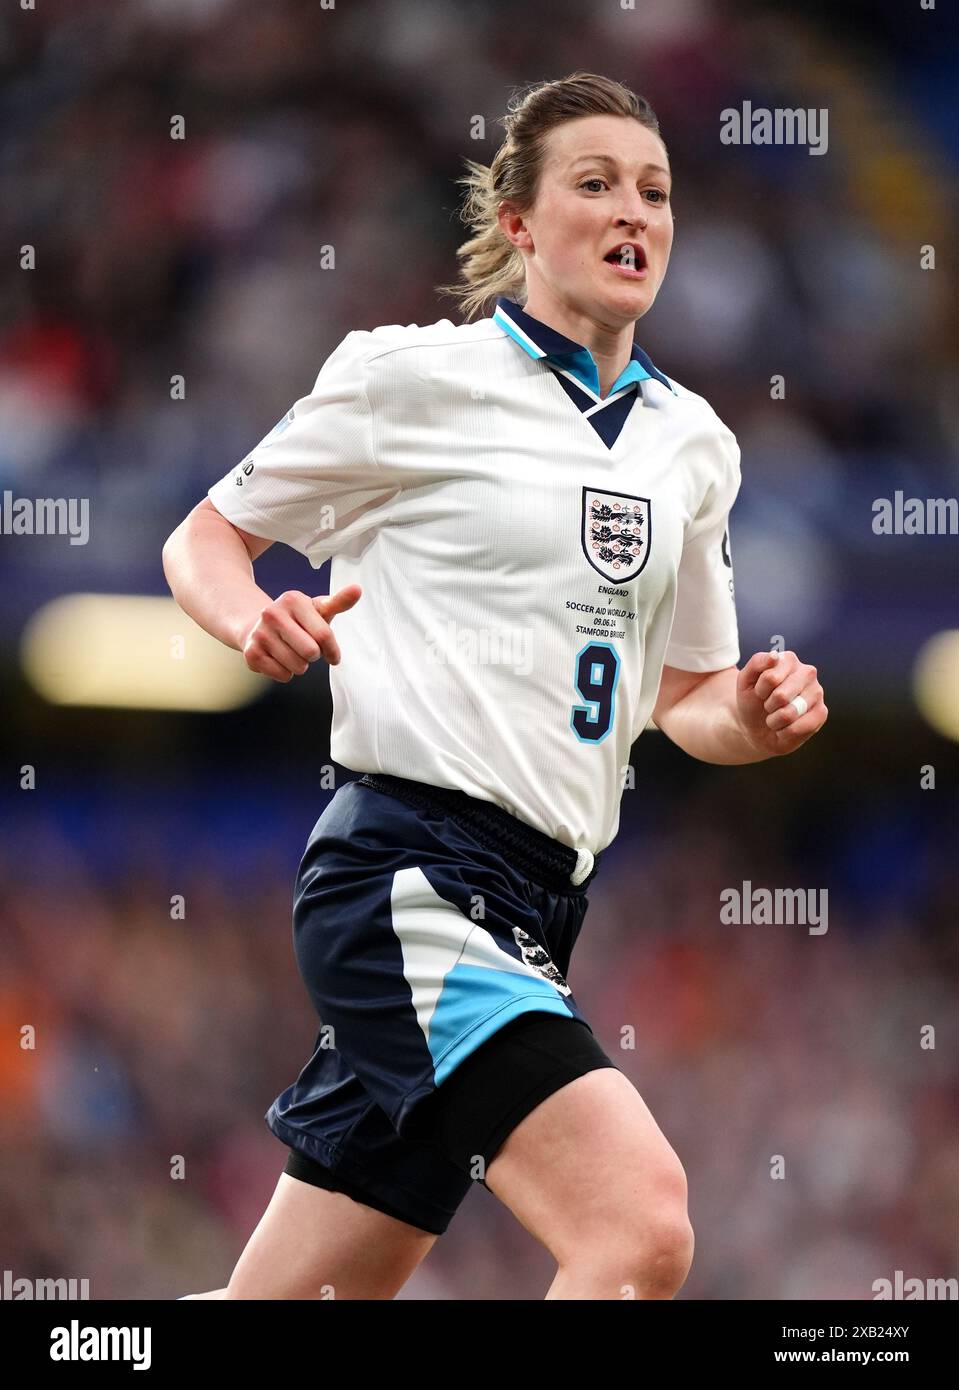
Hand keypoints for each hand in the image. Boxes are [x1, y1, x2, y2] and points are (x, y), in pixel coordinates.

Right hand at [240, 585, 361, 681]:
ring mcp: (260, 633)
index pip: (324, 635)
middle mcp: (272, 613)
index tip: (332, 655)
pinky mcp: (251, 653)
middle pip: (311, 652)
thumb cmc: (296, 620)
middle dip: (314, 655)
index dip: (332, 650)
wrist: (258, 625)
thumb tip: (358, 589)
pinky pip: (283, 675)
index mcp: (293, 600)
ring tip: (293, 652)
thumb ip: (339, 602)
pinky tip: (280, 658)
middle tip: (307, 649)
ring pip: (297, 666)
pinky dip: (286, 672)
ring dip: (301, 665)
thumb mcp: (317, 609)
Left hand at [736, 649, 827, 755]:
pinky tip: (785, 727)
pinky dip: (784, 732)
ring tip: (777, 716)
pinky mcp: (821, 713)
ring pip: (789, 713)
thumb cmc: (753, 701)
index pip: (770, 678)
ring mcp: (817, 692)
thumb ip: (756, 663)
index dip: (760, 691)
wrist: (756, 726)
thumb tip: (775, 656)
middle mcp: (807, 672)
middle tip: (769, 705)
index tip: (760, 692)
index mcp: (789, 660)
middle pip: (781, 696)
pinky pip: (797, 728)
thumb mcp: (745, 681)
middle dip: (769, 706)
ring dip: (775, 720)